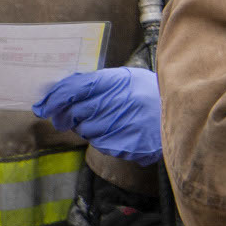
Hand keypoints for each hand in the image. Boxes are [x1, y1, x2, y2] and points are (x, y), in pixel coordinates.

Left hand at [33, 67, 162, 163]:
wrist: (182, 116)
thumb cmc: (150, 95)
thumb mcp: (127, 79)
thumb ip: (97, 83)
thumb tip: (62, 93)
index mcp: (116, 81)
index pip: (74, 88)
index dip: (54, 97)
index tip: (43, 105)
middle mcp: (117, 102)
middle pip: (76, 112)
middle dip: (66, 115)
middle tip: (64, 118)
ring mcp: (122, 125)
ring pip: (86, 130)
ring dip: (86, 128)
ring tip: (105, 121)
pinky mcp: (126, 145)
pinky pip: (100, 143)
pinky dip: (102, 139)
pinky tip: (116, 131)